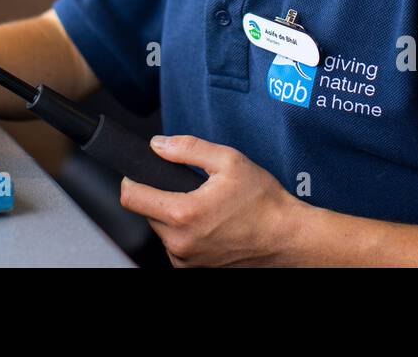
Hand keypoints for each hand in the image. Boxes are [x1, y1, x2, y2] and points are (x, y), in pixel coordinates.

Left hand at [118, 134, 304, 266]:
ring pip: (162, 233)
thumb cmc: (263, 202)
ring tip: (204, 208)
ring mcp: (188, 262)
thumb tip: (158, 145)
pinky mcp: (196, 272)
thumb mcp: (228, 160)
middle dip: (160, 198)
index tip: (136, 174)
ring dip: (173, 218)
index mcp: (184, 214)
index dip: (131, 180)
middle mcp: (181, 243)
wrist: (287, 238)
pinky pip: (177, 248)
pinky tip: (209, 226)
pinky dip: (185, 235)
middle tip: (188, 189)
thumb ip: (187, 148)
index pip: (132, 198)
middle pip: (147, 214)